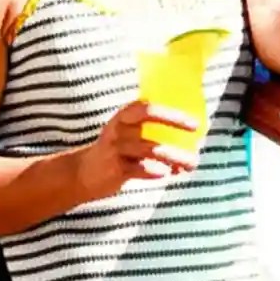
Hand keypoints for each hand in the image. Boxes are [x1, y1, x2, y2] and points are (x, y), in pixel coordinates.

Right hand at [75, 101, 198, 199]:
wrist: (83, 173)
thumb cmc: (116, 152)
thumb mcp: (127, 134)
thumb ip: (150, 131)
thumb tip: (189, 139)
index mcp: (124, 116)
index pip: (148, 106)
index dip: (172, 112)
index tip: (195, 123)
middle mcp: (119, 128)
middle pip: (149, 118)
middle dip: (174, 122)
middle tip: (196, 137)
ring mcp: (116, 148)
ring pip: (151, 148)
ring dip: (175, 157)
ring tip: (192, 164)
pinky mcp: (114, 169)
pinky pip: (140, 169)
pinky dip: (157, 171)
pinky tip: (168, 174)